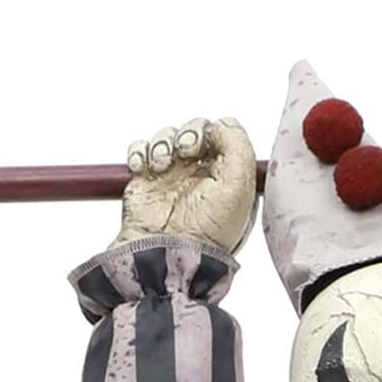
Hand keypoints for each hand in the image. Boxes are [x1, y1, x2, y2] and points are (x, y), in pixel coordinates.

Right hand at [119, 115, 256, 253]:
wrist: (167, 256)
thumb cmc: (208, 231)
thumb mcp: (240, 185)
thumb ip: (238, 143)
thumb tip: (220, 125)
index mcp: (227, 177)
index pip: (223, 134)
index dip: (216, 131)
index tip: (211, 143)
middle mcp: (200, 176)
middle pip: (195, 128)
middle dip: (190, 132)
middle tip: (186, 150)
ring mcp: (172, 178)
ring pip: (167, 135)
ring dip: (164, 142)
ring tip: (162, 165)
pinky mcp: (146, 182)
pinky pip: (141, 149)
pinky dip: (140, 151)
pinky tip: (145, 168)